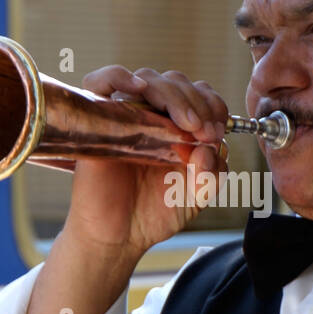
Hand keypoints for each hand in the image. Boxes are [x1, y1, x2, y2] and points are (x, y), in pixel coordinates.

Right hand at [61, 66, 230, 263]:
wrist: (120, 237)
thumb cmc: (154, 213)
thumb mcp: (198, 195)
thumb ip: (212, 173)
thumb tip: (208, 147)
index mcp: (180, 126)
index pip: (200, 95)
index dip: (213, 106)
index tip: (215, 132)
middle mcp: (153, 116)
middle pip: (175, 82)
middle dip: (197, 102)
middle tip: (203, 131)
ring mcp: (125, 116)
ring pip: (147, 79)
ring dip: (171, 94)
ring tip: (185, 123)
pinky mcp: (97, 121)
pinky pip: (100, 83)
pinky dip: (117, 76)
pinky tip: (138, 89)